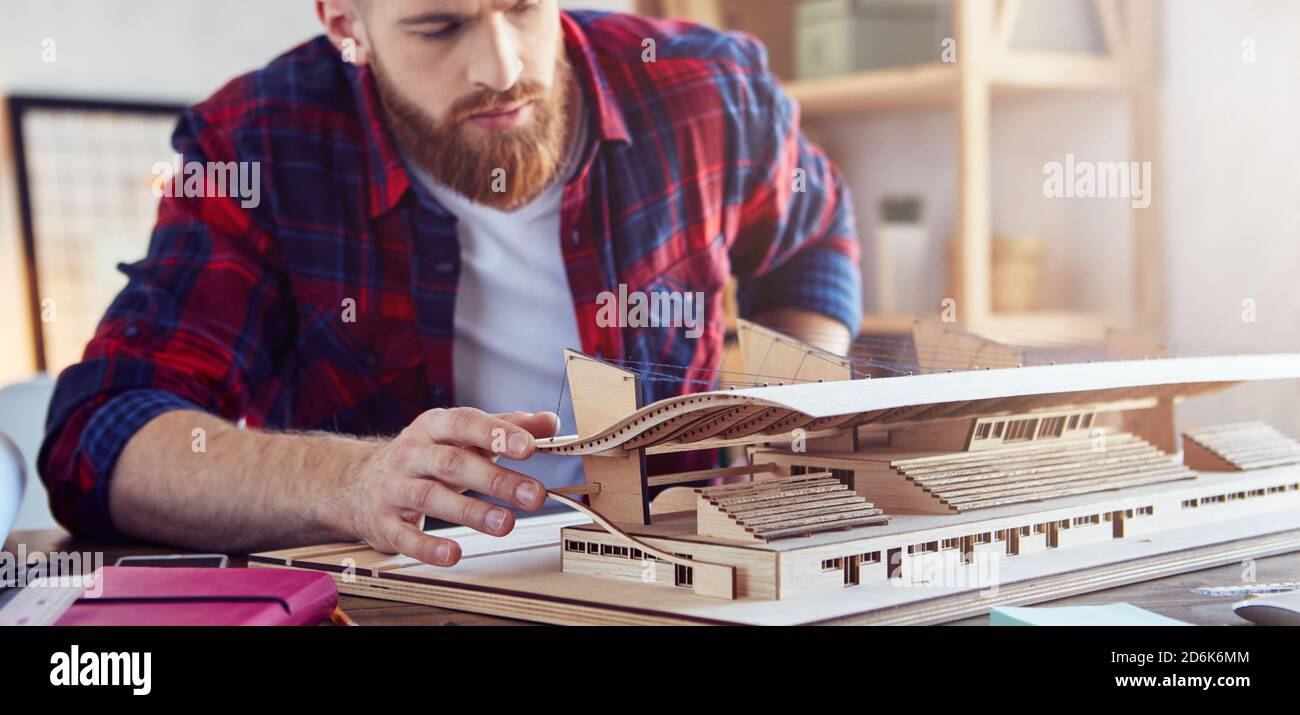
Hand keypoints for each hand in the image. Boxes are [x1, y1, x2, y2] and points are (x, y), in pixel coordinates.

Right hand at [338, 408, 559, 566]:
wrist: (356, 483)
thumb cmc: (427, 456)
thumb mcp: (461, 436)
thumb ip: (506, 428)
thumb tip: (550, 423)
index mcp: (434, 427)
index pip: (465, 423)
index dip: (497, 434)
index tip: (530, 448)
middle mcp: (411, 453)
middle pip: (452, 463)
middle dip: (495, 479)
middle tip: (534, 495)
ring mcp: (394, 488)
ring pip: (431, 497)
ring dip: (470, 512)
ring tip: (506, 524)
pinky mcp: (383, 523)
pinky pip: (404, 536)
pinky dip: (427, 546)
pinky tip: (454, 554)